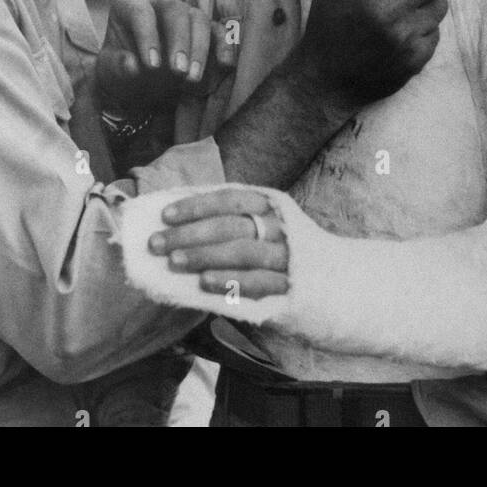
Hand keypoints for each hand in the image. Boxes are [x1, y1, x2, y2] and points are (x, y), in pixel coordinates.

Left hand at [96, 0, 236, 112]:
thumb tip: (133, 65)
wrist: (138, 80)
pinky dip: (225, 46)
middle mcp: (158, 0)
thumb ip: (118, 67)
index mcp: (130, 3)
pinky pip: (219, 31)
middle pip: (174, 11)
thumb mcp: (110, 72)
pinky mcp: (205, 28)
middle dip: (179, 42)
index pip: (140, 11)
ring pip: (198, 19)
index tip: (151, 66)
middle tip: (178, 72)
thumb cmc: (121, 69)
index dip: (147, 37)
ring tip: (192, 78)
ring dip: (199, 49)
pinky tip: (226, 64)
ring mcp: (184, 11)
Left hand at [148, 187, 287, 298]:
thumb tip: (176, 223)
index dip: (197, 205)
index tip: (164, 216)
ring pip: (243, 251)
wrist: (329, 284)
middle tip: (156, 243)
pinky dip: (229, 280)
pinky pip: (258, 282)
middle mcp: (279, 227)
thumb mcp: (258, 230)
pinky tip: (204, 283)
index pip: (230, 199)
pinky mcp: (290, 287)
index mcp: (269, 207)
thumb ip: (226, 224)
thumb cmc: (278, 254)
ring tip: (174, 261)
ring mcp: (286, 257)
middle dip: (190, 233)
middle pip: (231, 225)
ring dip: (205, 255)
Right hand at [289, 0, 448, 106]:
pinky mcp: (415, 59)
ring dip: (425, 3)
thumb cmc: (328, 21)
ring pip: (441, 2)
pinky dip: (421, 31)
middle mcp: (386, 9)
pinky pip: (435, 31)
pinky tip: (400, 35)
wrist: (324, 80)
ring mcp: (404, 36)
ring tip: (404, 10)